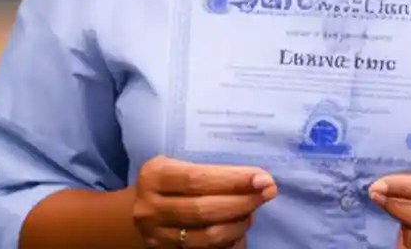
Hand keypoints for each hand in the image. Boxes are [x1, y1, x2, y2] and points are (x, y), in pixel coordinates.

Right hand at [132, 155, 276, 248]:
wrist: (143, 212)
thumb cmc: (172, 183)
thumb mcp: (180, 168)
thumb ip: (212, 174)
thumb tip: (259, 180)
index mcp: (154, 176)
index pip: (198, 179)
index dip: (233, 180)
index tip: (262, 178)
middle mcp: (151, 207)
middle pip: (205, 209)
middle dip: (243, 201)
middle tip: (267, 193)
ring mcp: (157, 235)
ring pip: (209, 236)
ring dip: (239, 224)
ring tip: (251, 212)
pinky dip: (229, 242)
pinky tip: (238, 231)